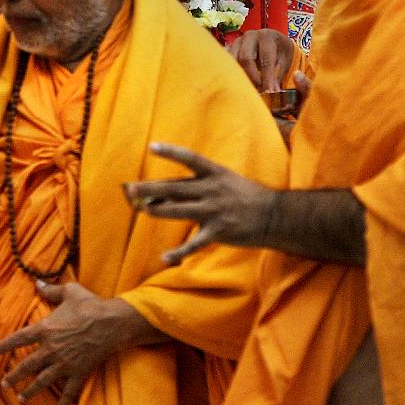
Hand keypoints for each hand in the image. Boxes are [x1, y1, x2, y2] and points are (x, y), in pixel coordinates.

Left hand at [0, 283, 150, 404]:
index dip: (4, 345)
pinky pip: (69, 392)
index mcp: (46, 329)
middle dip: (14, 376)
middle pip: (27, 365)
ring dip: (30, 391)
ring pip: (43, 381)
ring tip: (20, 398)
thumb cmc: (91, 305)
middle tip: (4, 384)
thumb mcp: (70, 291)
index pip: (19, 339)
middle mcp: (51, 349)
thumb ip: (51, 289)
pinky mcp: (79, 373)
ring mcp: (65, 363)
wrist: (113, 323)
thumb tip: (37, 282)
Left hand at [125, 143, 279, 263]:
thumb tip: (169, 189)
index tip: (151, 147)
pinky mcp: (218, 232)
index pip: (189, 158)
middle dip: (150, 189)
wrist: (275, 216)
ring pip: (179, 211)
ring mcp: (215, 211)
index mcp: (215, 173)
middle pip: (175, 188)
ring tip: (144, 211)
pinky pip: (194, 244)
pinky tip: (165, 257)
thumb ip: (200, 184)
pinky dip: (178, 252)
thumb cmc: (247, 196)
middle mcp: (212, 190)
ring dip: (158, 211)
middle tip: (130, 189)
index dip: (170, 152)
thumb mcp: (226, 180)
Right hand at [229, 29, 296, 93]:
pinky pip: (225, 61)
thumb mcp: (285, 60)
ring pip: (232, 60)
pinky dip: (230, 73)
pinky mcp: (229, 48)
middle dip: (251, 77)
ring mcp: (237, 41)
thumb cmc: (280, 51)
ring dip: (238, 76)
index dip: (267, 78)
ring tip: (247, 89)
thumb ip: (278, 75)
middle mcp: (250, 36)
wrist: (273, 40)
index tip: (269, 92)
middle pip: (245, 59)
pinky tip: (236, 83)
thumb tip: (272, 92)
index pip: (266, 60)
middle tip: (258, 91)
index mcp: (266, 37)